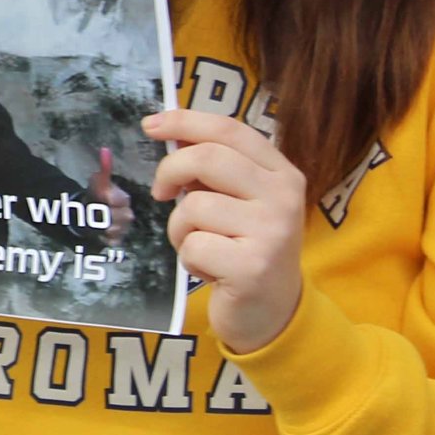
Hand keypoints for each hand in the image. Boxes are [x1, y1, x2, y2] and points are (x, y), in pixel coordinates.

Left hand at [88, 145, 134, 246]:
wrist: (90, 214)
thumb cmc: (97, 196)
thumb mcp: (98, 182)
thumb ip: (104, 169)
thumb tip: (105, 150)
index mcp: (124, 198)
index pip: (122, 200)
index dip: (112, 199)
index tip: (104, 197)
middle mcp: (128, 214)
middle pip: (120, 217)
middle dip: (105, 213)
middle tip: (96, 210)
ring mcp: (124, 229)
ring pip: (114, 230)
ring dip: (101, 225)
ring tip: (95, 220)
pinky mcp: (118, 241)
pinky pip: (111, 241)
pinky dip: (102, 237)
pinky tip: (98, 231)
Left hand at [145, 108, 306, 353]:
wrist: (273, 313)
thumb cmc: (245, 249)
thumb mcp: (240, 202)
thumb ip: (215, 169)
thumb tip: (168, 132)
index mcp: (282, 173)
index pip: (230, 129)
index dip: (185, 121)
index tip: (150, 124)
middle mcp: (284, 197)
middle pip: (207, 158)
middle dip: (170, 171)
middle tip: (161, 192)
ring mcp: (272, 232)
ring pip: (194, 206)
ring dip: (180, 228)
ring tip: (201, 246)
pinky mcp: (253, 267)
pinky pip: (193, 245)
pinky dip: (189, 259)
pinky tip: (211, 271)